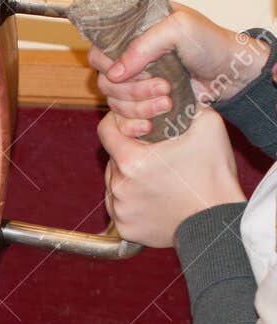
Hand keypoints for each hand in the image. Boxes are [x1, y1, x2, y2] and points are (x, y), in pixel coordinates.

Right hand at [89, 5, 268, 137]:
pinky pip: (121, 120)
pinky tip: (150, 124)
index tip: (130, 70)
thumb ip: (143, 44)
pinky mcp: (142, 105)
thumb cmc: (210, 44)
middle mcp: (130, 58)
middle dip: (131, 89)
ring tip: (167, 101)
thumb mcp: (179, 29)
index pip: (100, 49)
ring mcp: (136, 83)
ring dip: (138, 106)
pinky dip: (133, 124)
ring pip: (113, 102)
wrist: (232, 74)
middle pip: (104, 80)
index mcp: (134, 33)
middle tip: (162, 86)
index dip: (108, 63)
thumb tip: (113, 74)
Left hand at [99, 109, 245, 248]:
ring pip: (114, 184)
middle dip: (130, 153)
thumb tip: (176, 95)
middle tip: (155, 155)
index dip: (117, 122)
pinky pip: (120, 208)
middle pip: (113, 159)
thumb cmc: (213, 175)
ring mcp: (119, 211)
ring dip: (129, 177)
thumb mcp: (207, 127)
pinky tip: (154, 197)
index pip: (106, 131)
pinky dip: (131, 200)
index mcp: (131, 161)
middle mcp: (118, 187)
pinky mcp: (124, 228)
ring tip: (157, 177)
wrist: (217, 221)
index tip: (131, 123)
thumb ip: (186, 105)